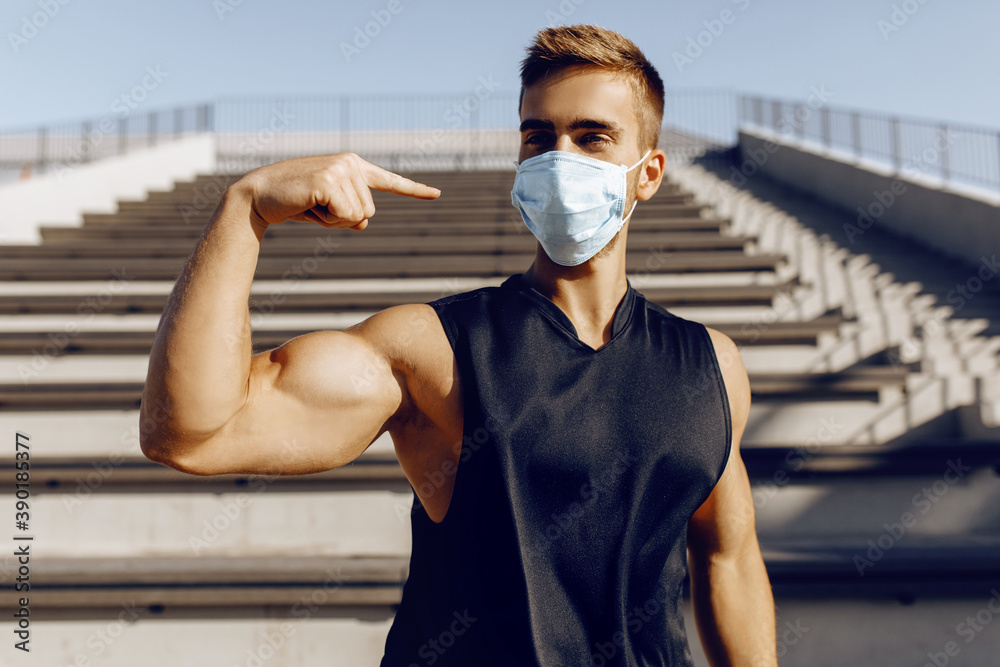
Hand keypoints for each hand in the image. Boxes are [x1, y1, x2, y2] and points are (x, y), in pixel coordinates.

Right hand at [238, 152, 440, 231]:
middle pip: (369, 211)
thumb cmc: (294, 203)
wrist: (260, 195)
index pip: (389, 180)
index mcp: (354, 166)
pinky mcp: (330, 180)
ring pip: (358, 216)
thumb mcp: (327, 212)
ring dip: (333, 220)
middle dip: (342, 219)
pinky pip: (345, 216)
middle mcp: (351, 163)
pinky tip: (309, 204)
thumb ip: (349, 214)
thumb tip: (364, 222)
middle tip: (316, 206)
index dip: (414, 190)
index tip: (436, 194)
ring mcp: (341, 169)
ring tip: (311, 204)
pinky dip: (327, 220)